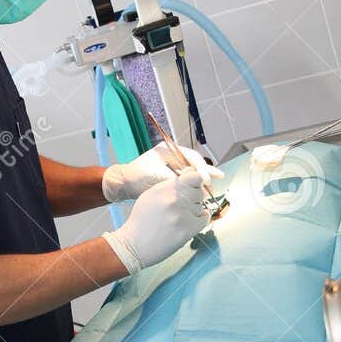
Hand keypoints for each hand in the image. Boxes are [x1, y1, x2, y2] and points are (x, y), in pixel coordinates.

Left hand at [102, 141, 222, 202]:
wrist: (122, 185)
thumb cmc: (136, 178)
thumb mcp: (157, 177)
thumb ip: (176, 179)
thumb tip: (195, 182)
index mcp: (167, 149)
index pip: (190, 156)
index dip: (201, 168)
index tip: (207, 179)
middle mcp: (171, 155)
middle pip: (193, 163)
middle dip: (205, 173)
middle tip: (217, 179)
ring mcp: (170, 165)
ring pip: (190, 171)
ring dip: (200, 180)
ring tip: (211, 187)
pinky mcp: (169, 176)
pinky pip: (185, 179)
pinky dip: (192, 185)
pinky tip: (200, 192)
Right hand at [102, 170, 209, 273]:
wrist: (134, 245)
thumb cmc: (142, 222)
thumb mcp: (150, 196)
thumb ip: (169, 186)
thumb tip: (190, 176)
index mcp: (164, 188)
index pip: (193, 176)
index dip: (196, 182)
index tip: (192, 188)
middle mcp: (173, 198)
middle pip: (198, 192)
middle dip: (193, 199)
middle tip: (180, 209)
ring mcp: (181, 214)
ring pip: (200, 207)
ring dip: (193, 213)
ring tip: (177, 220)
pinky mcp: (187, 229)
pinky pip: (204, 219)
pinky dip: (198, 222)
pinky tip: (186, 225)